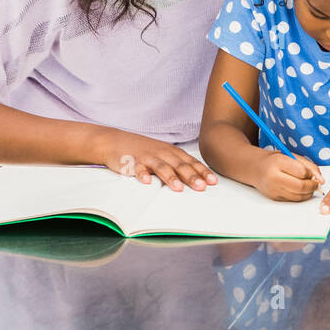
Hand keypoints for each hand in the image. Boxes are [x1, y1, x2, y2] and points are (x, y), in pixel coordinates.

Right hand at [95, 129, 215, 190]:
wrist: (116, 141)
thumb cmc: (144, 151)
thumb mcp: (164, 155)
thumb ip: (178, 165)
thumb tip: (198, 179)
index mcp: (172, 152)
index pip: (191, 162)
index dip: (202, 172)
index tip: (213, 182)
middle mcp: (162, 153)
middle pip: (180, 166)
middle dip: (192, 176)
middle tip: (202, 187)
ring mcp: (147, 157)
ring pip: (161, 167)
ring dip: (170, 178)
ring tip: (178, 188)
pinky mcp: (132, 161)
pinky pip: (138, 168)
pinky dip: (142, 174)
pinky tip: (146, 182)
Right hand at [252, 152, 323, 201]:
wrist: (256, 168)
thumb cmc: (276, 160)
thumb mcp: (292, 156)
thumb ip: (309, 166)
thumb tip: (322, 180)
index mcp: (279, 162)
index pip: (302, 172)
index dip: (311, 174)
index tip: (313, 174)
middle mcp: (274, 177)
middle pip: (301, 187)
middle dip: (312, 186)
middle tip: (316, 183)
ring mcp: (273, 189)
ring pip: (298, 196)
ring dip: (308, 192)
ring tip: (308, 186)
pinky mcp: (274, 198)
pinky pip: (292, 199)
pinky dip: (300, 196)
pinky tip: (300, 189)